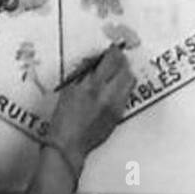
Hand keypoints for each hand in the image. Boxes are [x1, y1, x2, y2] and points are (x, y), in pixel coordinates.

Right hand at [47, 43, 132, 161]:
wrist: (69, 144)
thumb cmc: (64, 120)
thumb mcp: (69, 90)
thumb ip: (83, 74)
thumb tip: (93, 62)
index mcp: (94, 87)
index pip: (112, 60)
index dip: (114, 52)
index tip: (112, 49)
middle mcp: (108, 96)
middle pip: (126, 71)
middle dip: (122, 62)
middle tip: (115, 59)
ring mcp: (116, 107)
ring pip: (130, 83)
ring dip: (124, 75)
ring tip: (114, 75)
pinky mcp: (119, 116)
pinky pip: (126, 96)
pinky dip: (122, 89)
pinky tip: (112, 90)